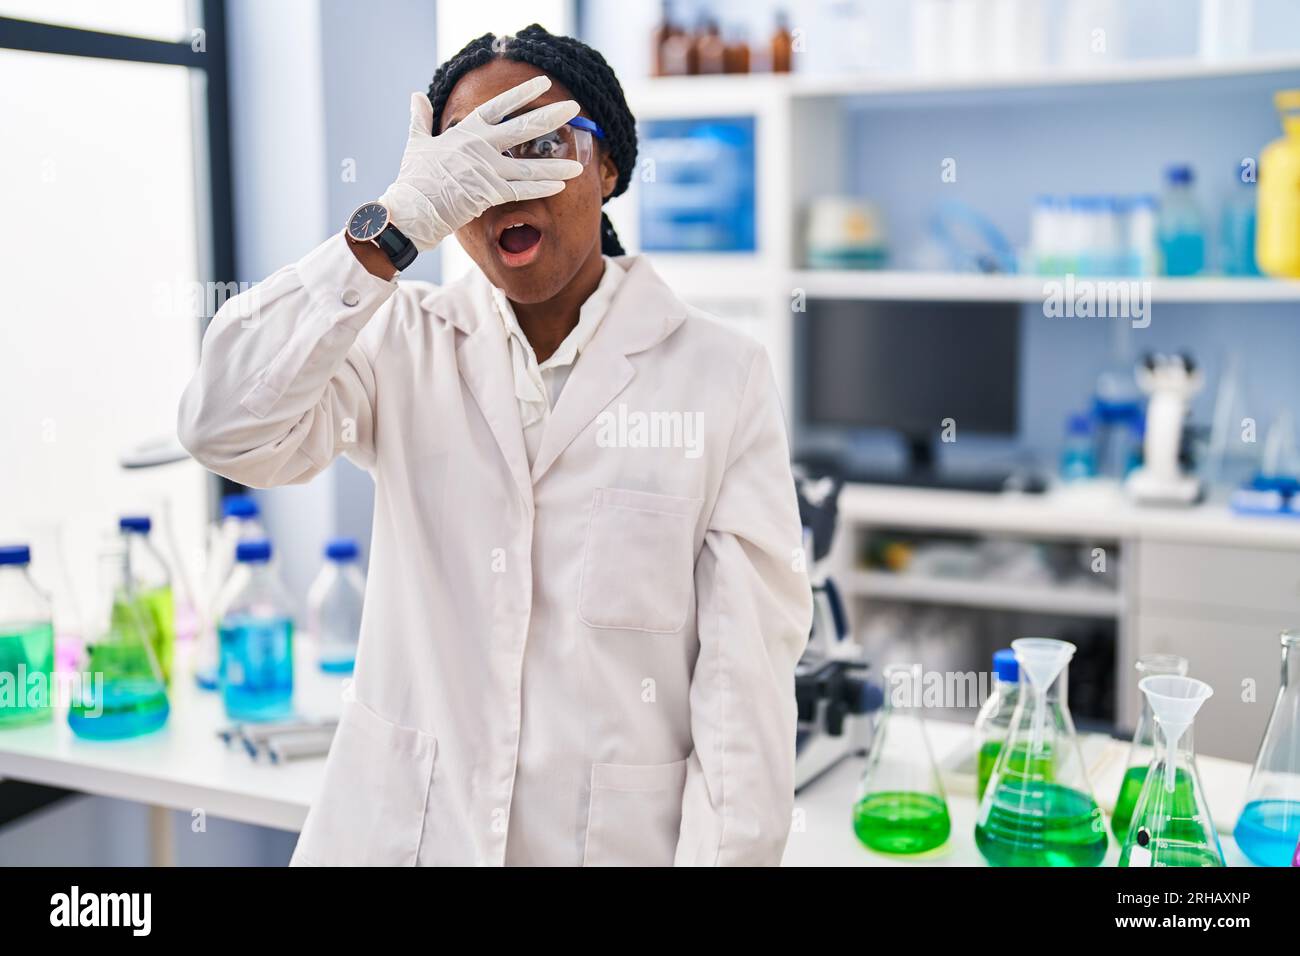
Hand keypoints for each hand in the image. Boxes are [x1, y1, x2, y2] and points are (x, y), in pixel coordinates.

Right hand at [378, 76, 584, 251]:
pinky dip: (542, 188)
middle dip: (550, 117)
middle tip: (574, 108)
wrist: (412, 208)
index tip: (543, 82)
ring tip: (579, 163)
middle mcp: (480, 147)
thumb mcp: (416, 142)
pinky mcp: (490, 194)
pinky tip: (561, 185)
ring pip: (529, 166)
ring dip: (556, 165)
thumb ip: (420, 118)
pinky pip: (522, 191)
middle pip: (522, 128)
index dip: (522, 93)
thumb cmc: (414, 177)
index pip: (498, 106)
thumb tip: (416, 95)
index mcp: (466, 131)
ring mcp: (487, 170)